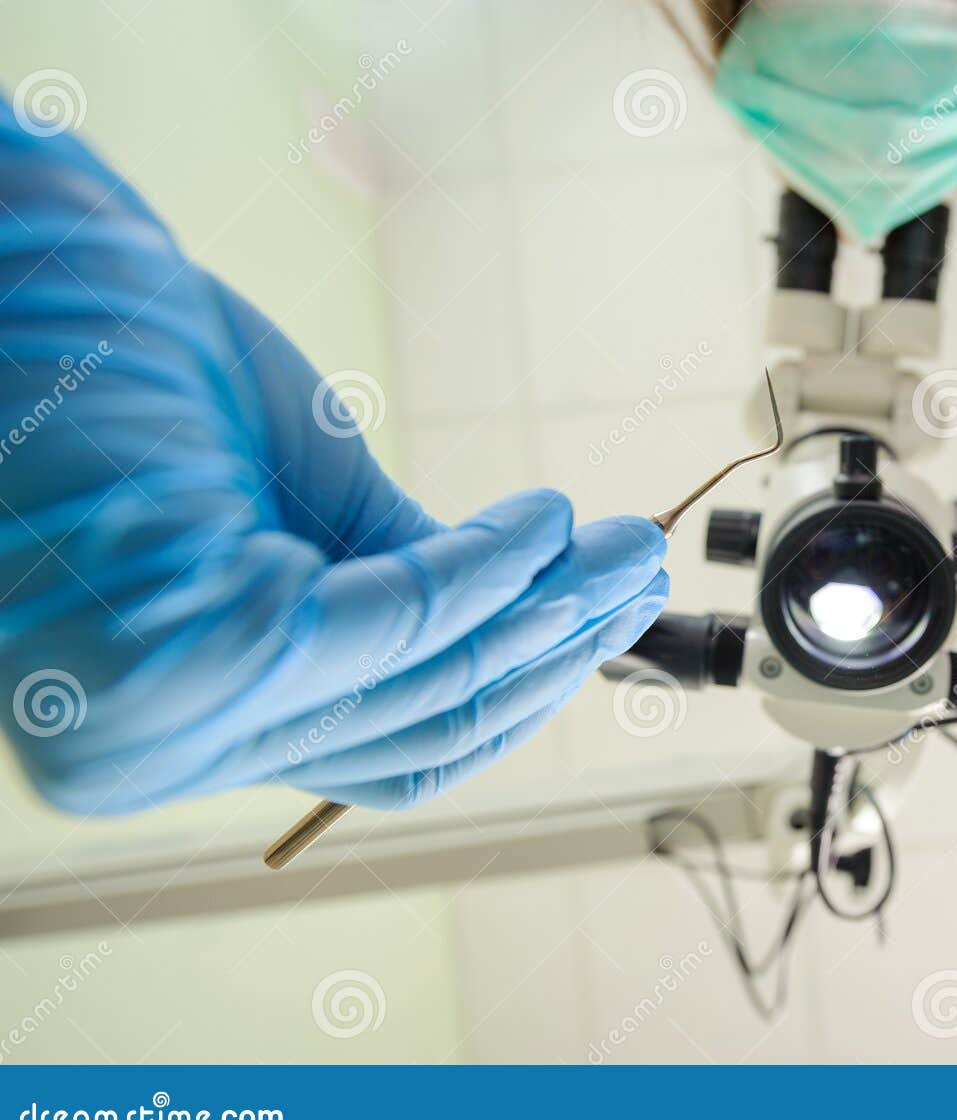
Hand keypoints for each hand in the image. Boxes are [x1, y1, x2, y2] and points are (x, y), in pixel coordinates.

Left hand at [0, 102, 666, 812]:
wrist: (15, 272)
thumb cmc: (120, 376)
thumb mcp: (287, 507)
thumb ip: (401, 585)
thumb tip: (534, 616)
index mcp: (174, 722)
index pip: (389, 746)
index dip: (516, 687)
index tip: (597, 619)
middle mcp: (153, 752)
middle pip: (419, 730)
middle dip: (552, 650)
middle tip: (636, 574)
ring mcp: (160, 719)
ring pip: (417, 690)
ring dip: (541, 614)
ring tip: (614, 548)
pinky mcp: (185, 655)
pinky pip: (392, 623)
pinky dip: (483, 573)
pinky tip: (540, 523)